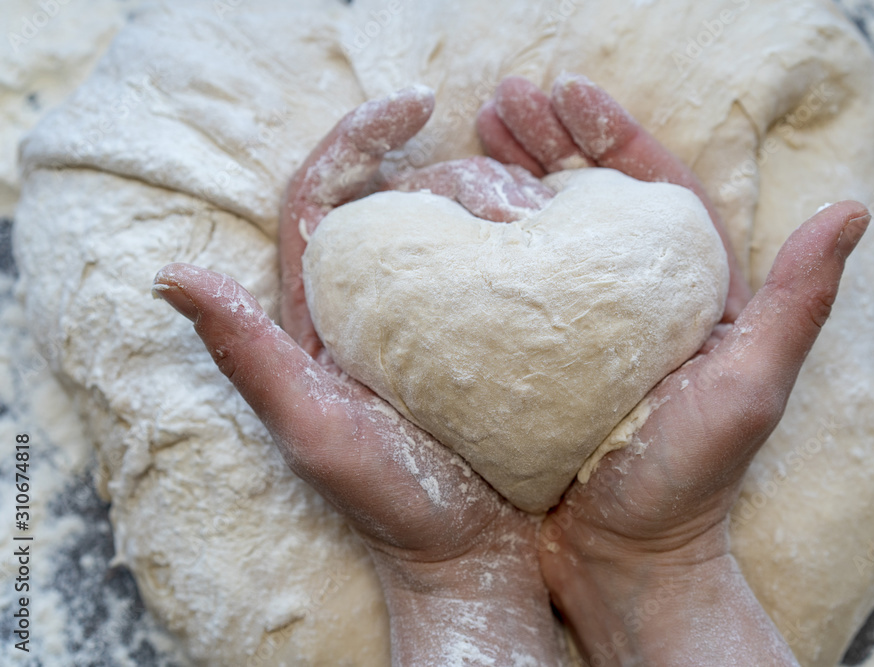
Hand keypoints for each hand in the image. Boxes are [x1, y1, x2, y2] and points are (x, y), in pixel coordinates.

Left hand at [154, 87, 565, 664]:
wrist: (469, 556)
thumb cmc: (390, 503)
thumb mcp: (311, 429)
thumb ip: (243, 353)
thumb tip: (169, 275)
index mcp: (324, 310)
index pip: (326, 194)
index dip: (360, 136)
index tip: (418, 103)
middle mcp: (376, 301)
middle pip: (403, 197)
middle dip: (453, 173)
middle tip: (509, 201)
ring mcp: (436, 318)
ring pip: (461, 227)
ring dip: (499, 202)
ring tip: (542, 219)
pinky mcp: (487, 339)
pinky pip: (506, 271)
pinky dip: (530, 247)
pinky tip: (562, 247)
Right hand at [479, 74, 868, 665]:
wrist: (625, 558)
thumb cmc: (690, 480)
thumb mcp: (749, 387)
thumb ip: (795, 303)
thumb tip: (851, 210)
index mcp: (690, 291)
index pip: (653, 188)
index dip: (612, 131)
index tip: (567, 92)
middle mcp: (636, 298)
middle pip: (591, 196)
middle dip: (550, 139)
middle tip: (501, 100)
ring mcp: (582, 326)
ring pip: (545, 230)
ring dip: (512, 175)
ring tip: (473, 132)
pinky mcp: (536, 356)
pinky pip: (510, 285)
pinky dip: (485, 242)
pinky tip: (453, 214)